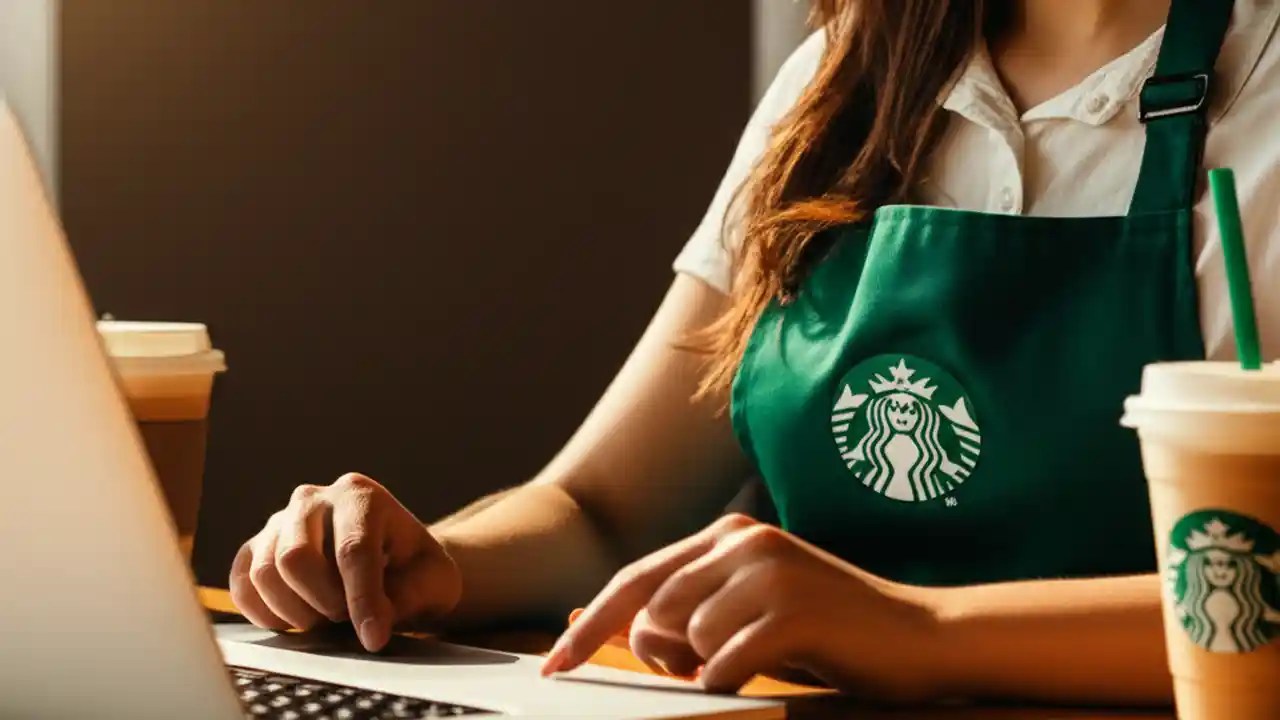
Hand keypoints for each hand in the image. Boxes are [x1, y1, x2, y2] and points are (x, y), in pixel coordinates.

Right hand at [229, 473, 460, 651]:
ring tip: (326, 618)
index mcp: (362, 495)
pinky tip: (294, 622)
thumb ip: (408, 597)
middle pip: (296, 557)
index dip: (362, 599)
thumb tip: (371, 625)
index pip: (352, 549)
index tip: (373, 638)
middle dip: (323, 603)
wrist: (394, 567)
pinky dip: (264, 612)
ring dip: (295, 611)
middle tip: (346, 619)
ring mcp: (279, 521)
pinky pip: (242, 583)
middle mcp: (313, 499)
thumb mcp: (432, 581)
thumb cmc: (415, 571)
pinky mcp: (256, 548)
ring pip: (264, 573)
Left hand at [541, 514, 944, 699]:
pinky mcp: (790, 613)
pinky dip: (733, 682)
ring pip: (686, 640)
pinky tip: (777, 668)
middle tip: (704, 667)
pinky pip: (721, 667)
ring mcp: (767, 574)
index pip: (636, 579)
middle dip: (662, 655)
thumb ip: (692, 608)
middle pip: (651, 612)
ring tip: (758, 659)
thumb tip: (619, 629)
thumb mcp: (753, 607)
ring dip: (709, 667)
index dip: (591, 625)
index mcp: (728, 535)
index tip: (555, 664)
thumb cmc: (829, 630)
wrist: (920, 636)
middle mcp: (741, 543)